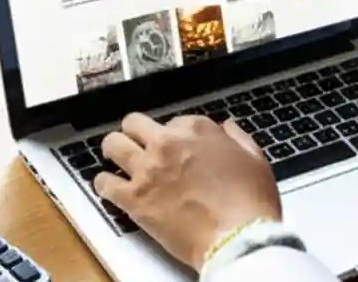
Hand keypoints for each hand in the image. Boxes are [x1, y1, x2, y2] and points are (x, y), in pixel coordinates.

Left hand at [93, 112, 281, 268]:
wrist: (237, 237)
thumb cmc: (250, 202)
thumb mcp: (255, 160)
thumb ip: (238, 138)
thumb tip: (227, 128)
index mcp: (197, 130)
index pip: (174, 120)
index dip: (174, 134)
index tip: (176, 147)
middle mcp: (168, 143)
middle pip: (134, 123)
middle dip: (135, 132)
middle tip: (137, 144)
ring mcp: (147, 170)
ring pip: (112, 145)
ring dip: (114, 150)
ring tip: (116, 159)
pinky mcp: (134, 199)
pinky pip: (103, 183)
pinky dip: (103, 184)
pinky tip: (108, 187)